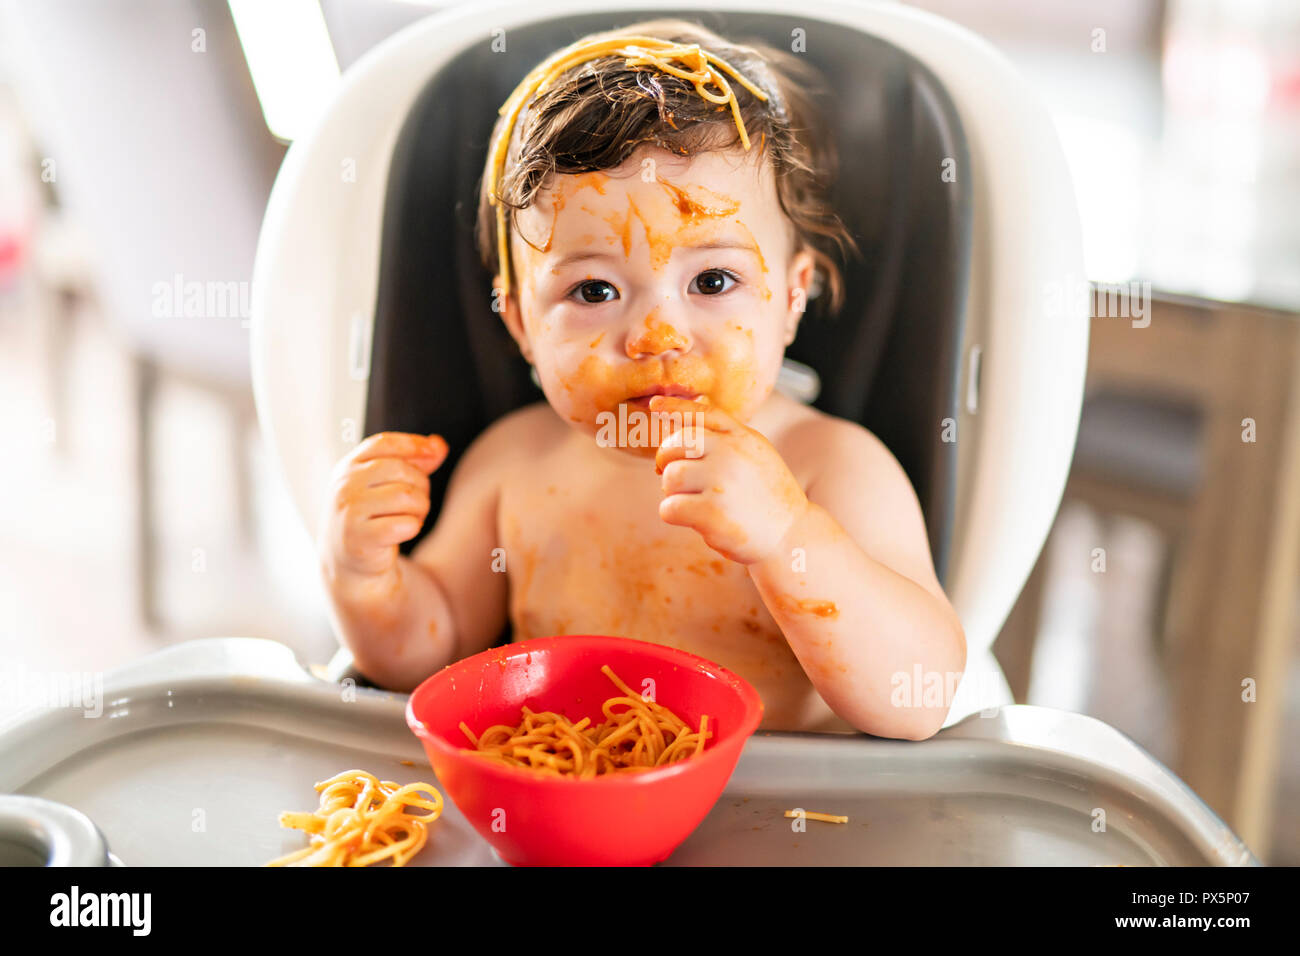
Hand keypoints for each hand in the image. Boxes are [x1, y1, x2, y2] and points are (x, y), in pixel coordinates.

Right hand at [318, 431, 448, 589]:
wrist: (350, 563)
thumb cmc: (372, 518)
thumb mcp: (387, 485)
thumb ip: (413, 463)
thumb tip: (438, 445)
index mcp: (348, 468)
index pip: (384, 443)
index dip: (413, 444)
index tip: (434, 452)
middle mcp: (344, 486)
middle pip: (401, 469)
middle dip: (421, 485)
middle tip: (418, 502)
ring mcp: (350, 512)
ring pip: (407, 496)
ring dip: (420, 508)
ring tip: (412, 517)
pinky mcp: (360, 539)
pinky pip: (405, 524)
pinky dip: (413, 527)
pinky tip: (403, 531)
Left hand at [651, 395, 808, 564]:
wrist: (791, 536)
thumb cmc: (766, 498)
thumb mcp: (756, 456)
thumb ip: (727, 439)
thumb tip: (678, 431)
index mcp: (743, 437)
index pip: (703, 413)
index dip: (675, 406)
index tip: (654, 405)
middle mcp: (732, 454)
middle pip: (675, 444)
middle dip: (666, 461)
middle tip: (677, 480)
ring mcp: (721, 482)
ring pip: (669, 477)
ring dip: (672, 492)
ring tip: (693, 501)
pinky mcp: (712, 512)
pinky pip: (669, 507)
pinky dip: (673, 515)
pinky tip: (693, 520)